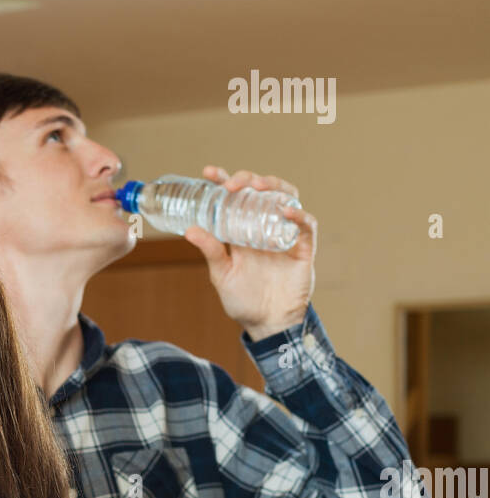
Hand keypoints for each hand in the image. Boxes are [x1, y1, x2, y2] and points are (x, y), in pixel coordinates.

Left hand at [182, 164, 316, 340]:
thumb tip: (190, 230)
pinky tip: (285, 212)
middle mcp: (264, 226)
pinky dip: (298, 215)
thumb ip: (211, 251)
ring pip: (286, 197)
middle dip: (247, 179)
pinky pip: (306, 224)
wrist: (267, 324)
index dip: (224, 181)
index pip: (235, 197)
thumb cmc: (244, 300)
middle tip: (232, 183)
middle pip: (261, 190)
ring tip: (258, 186)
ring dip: (274, 186)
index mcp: (242, 230)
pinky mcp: (304, 247)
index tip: (209, 173)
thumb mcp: (222, 274)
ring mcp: (285, 234)